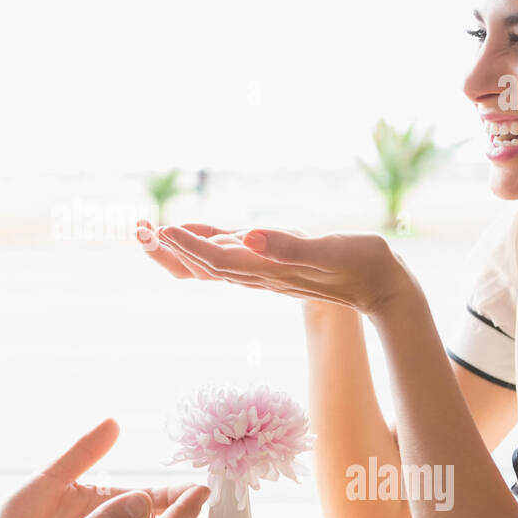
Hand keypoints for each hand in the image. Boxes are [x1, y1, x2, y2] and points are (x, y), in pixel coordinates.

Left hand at [136, 220, 416, 315]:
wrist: (381, 286)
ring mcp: (262, 272)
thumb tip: (250, 238)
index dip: (185, 246)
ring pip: (208, 264)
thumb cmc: (360, 263)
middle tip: (135, 231)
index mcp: (267, 269)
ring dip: (177, 250)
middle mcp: (258, 274)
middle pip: (200, 265)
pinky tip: (191, 236)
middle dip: (167, 250)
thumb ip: (288, 245)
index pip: (215, 259)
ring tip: (148, 234)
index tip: (159, 231)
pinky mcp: (271, 265)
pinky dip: (202, 246)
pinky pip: (227, 258)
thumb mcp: (328, 249)